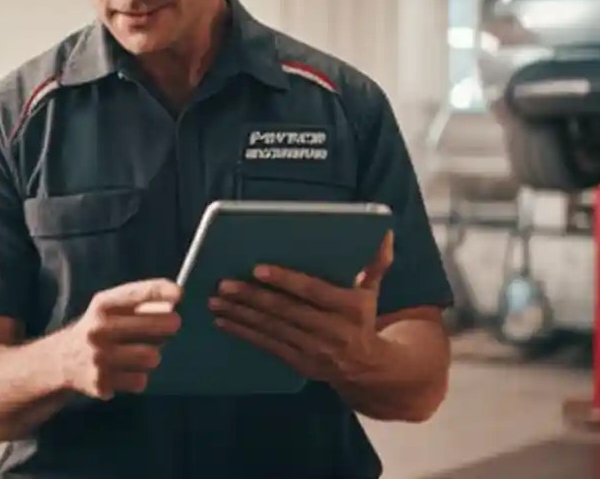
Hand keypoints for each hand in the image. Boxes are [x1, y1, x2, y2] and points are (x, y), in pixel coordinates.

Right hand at [59, 279, 182, 399]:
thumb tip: (172, 307)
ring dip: (152, 356)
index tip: (179, 293)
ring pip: (151, 357)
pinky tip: (124, 371)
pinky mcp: (101, 382)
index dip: (161, 291)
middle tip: (173, 325)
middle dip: (169, 325)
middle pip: (154, 327)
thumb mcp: (111, 309)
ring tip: (142, 354)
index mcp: (102, 305)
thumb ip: (140, 305)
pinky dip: (137, 377)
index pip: (137, 294)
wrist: (61, 360)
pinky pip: (140, 381)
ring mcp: (99, 357)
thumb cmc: (99, 329)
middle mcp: (99, 329)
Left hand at [209, 232, 393, 384]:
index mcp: (351, 308)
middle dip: (252, 297)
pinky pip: (267, 346)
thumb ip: (375, 262)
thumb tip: (383, 232)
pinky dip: (244, 333)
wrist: (368, 367)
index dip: (285, 280)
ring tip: (216, 300)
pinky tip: (224, 321)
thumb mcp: (372, 289)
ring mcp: (315, 351)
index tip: (257, 268)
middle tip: (224, 284)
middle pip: (286, 311)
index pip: (313, 291)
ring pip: (272, 329)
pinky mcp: (300, 364)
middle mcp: (333, 331)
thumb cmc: (363, 317)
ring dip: (241, 314)